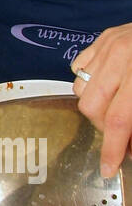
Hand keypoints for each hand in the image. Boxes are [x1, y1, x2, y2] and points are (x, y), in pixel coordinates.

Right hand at [71, 25, 131, 176]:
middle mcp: (118, 57)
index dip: (112, 148)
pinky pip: (79, 67)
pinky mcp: (102, 38)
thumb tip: (130, 146)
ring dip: (96, 104)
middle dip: (103, 126)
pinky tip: (108, 84)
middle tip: (121, 131)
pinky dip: (90, 81)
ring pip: (81, 88)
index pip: (118, 120)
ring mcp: (106, 45)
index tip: (109, 168)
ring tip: (114, 106)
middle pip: (91, 106)